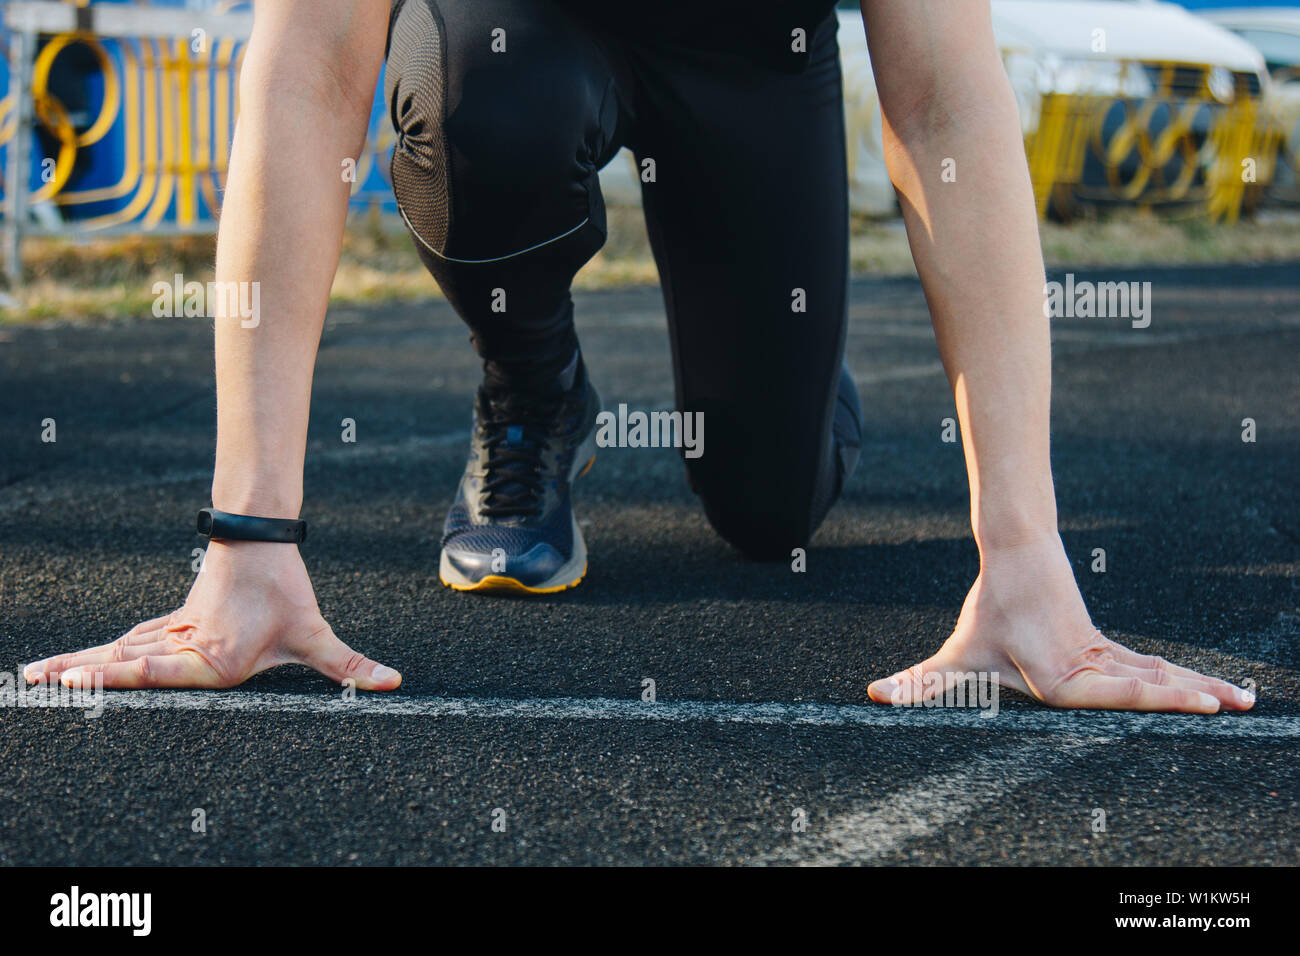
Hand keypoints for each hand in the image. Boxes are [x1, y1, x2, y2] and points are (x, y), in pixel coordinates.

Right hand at [24, 541, 400, 690]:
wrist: (262, 541)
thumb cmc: (285, 590)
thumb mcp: (316, 633)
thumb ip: (350, 664)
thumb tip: (393, 682)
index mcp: (213, 657)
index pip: (157, 671)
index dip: (116, 676)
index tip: (78, 678)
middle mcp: (185, 648)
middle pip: (125, 662)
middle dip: (80, 674)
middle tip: (35, 682)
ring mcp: (172, 634)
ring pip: (119, 650)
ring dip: (78, 662)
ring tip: (34, 677)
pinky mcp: (170, 627)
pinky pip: (127, 643)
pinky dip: (97, 654)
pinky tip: (72, 666)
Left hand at [868, 536, 1253, 713]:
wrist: (1017, 552)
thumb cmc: (989, 610)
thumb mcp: (956, 654)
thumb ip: (920, 681)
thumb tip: (875, 695)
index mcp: (1060, 674)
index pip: (1112, 690)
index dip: (1153, 695)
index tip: (1194, 701)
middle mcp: (1088, 666)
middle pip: (1148, 682)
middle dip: (1191, 696)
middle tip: (1236, 705)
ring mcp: (1104, 653)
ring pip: (1158, 670)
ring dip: (1200, 685)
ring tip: (1246, 699)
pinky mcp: (1109, 645)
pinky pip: (1153, 664)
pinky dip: (1185, 677)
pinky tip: (1215, 689)